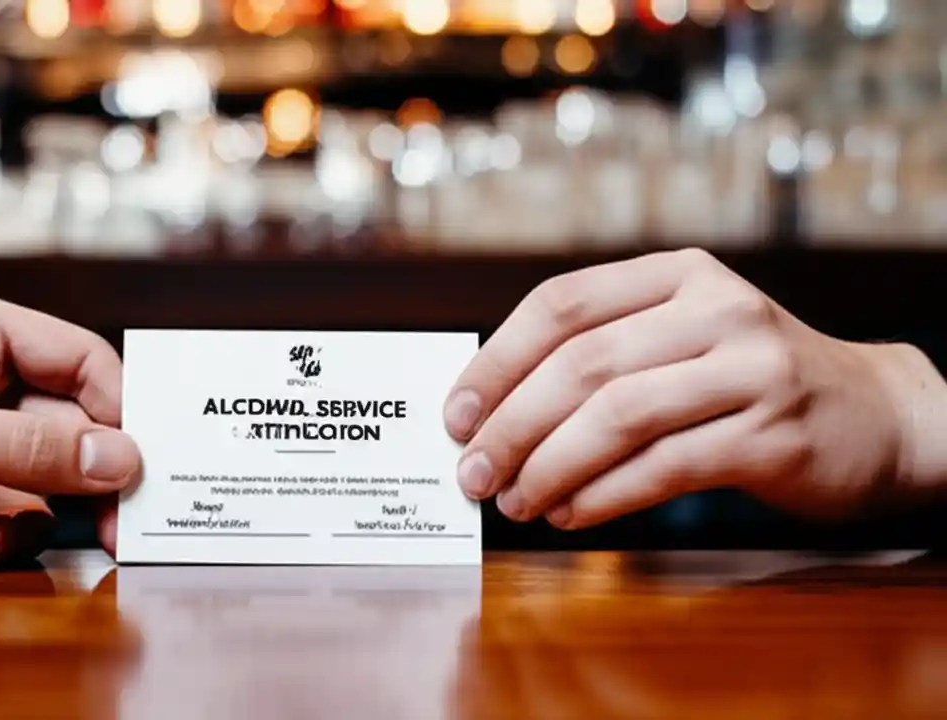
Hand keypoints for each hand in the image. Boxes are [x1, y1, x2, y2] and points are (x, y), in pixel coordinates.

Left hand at [0, 286, 139, 563]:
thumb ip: (20, 450)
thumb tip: (120, 459)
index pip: (79, 362)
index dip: (120, 411)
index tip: (147, 468)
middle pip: (64, 427)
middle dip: (87, 477)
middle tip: (117, 529)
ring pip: (33, 478)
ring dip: (37, 514)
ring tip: (14, 544)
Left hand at [443, 249, 946, 528]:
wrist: (876, 414)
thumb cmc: (749, 379)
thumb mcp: (683, 336)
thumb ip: (602, 353)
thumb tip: (491, 411)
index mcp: (678, 274)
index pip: (562, 304)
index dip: (496, 361)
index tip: (456, 414)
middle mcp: (717, 308)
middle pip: (582, 364)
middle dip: (512, 426)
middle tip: (473, 473)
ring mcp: (752, 369)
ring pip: (619, 417)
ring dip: (550, 467)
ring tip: (515, 501)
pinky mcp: (773, 434)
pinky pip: (664, 467)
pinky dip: (603, 495)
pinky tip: (570, 513)